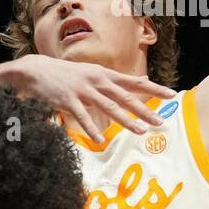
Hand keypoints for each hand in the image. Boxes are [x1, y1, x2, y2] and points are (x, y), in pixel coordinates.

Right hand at [11, 54, 175, 142]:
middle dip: (144, 110)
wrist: (36, 69)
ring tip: (139, 132)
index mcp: (105, 74)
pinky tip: (101, 139)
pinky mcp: (67, 99)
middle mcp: (97, 80)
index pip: (134, 82)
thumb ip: (115, 81)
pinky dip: (91, 128)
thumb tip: (140, 81)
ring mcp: (83, 90)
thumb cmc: (68, 74)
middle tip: (160, 121)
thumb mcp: (94, 73)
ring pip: (108, 107)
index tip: (172, 94)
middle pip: (125, 96)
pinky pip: (82, 116)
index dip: (154, 88)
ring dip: (125, 120)